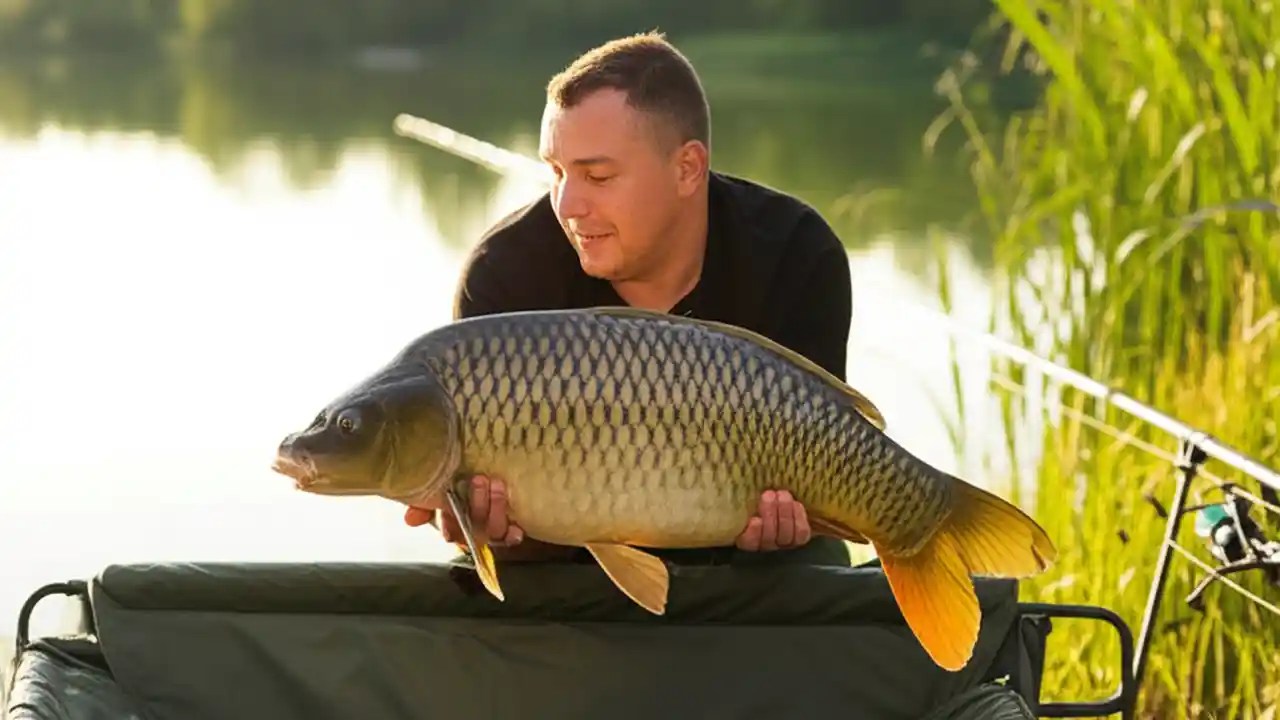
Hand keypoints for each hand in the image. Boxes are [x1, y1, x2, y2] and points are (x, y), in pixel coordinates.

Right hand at [403, 475, 523, 546]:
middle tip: (478, 479)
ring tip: (496, 484)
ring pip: (494, 529)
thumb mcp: (434, 491)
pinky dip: (513, 534)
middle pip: (473, 526)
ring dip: (495, 507)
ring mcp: (491, 529)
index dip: (449, 525)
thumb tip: (410, 519)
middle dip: (477, 503)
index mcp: (453, 522)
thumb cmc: (454, 485)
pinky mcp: (509, 526)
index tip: (450, 519)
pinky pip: (511, 537)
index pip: (449, 529)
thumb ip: (421, 505)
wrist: (482, 476)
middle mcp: (471, 529)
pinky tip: (516, 527)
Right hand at [735, 489, 811, 550]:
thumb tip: (711, 475)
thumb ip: (735, 496)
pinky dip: (799, 518)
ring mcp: (782, 545)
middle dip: (770, 516)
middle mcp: (764, 547)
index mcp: (745, 538)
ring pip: (786, 537)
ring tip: (783, 494)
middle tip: (768, 494)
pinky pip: (801, 534)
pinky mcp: (798, 539)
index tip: (753, 520)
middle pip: (769, 539)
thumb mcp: (741, 498)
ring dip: (785, 514)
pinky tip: (796, 503)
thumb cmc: (751, 498)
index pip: (747, 543)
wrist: (777, 502)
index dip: (752, 535)